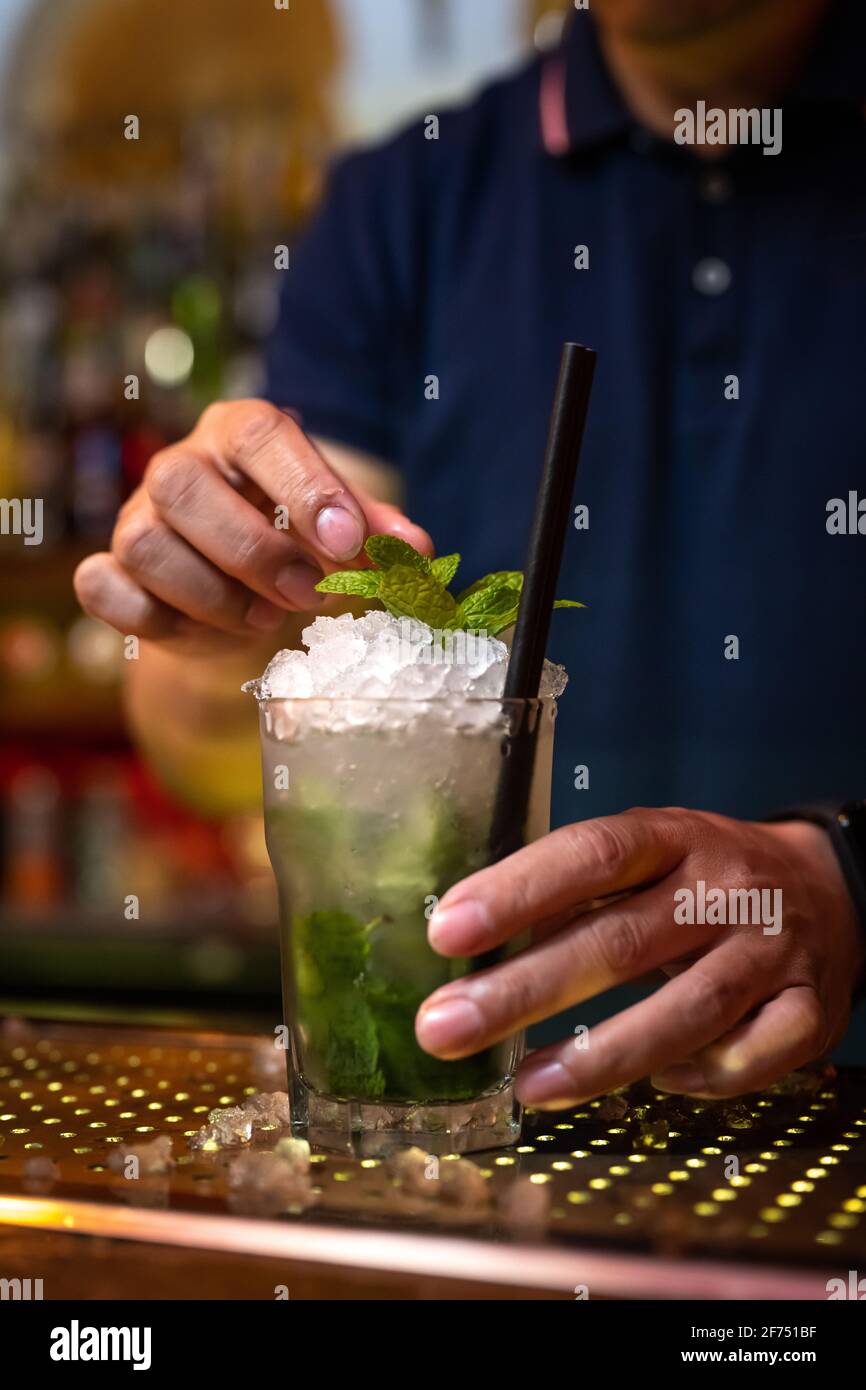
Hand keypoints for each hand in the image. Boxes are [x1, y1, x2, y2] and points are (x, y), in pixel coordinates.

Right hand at [73, 399, 430, 653]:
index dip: (306, 487)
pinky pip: (106, 589)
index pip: (261, 434)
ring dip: (214, 596)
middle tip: (309, 595)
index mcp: (238, 434)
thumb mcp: (341, 530)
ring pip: (145, 544)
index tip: (347, 544)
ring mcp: (134, 517)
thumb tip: (417, 553)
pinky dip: (157, 619)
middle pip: (183, 484)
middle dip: (255, 551)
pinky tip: (204, 629)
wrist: (240, 591)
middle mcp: (178, 465)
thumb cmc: (294, 542)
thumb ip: (378, 534)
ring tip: (263, 618)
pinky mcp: (107, 572)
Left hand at [417, 808, 864, 1105]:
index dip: (518, 891)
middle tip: (444, 1028)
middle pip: (620, 943)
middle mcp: (724, 890)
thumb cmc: (705, 876)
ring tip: (524, 1085)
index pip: (592, 855)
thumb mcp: (648, 854)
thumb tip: (475, 941)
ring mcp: (770, 952)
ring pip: (685, 1014)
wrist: (831, 888)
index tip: (447, 931)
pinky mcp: (809, 1008)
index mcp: (674, 838)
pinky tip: (655, 1084)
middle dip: (523, 991)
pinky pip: (750, 1057)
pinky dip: (699, 1077)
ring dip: (597, 1056)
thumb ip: (577, 892)